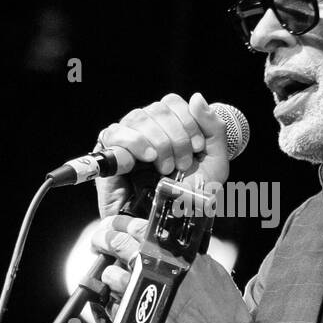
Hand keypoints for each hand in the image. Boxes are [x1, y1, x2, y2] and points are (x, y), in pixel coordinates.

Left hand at [90, 216, 250, 322]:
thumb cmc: (223, 312)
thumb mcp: (210, 271)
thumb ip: (185, 257)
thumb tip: (166, 247)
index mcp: (177, 255)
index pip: (139, 227)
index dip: (119, 223)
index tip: (113, 225)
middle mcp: (158, 270)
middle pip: (117, 244)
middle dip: (103, 240)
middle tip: (99, 242)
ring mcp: (144, 295)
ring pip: (112, 275)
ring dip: (110, 275)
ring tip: (114, 277)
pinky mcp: (136, 320)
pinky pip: (114, 305)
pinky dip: (115, 301)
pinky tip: (123, 303)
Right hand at [94, 92, 230, 218]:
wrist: (168, 225)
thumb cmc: (190, 199)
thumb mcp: (215, 164)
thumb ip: (214, 129)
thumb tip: (197, 97)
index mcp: (170, 127)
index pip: (173, 102)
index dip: (188, 121)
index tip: (197, 148)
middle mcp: (148, 129)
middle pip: (158, 108)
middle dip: (176, 137)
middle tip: (181, 164)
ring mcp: (127, 139)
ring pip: (139, 117)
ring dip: (159, 141)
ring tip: (165, 167)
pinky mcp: (108, 153)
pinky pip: (115, 132)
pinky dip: (135, 142)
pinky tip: (148, 158)